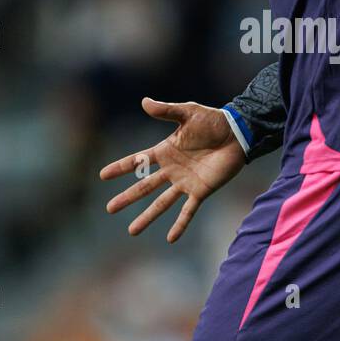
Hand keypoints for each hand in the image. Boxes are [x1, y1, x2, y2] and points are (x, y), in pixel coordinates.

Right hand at [100, 97, 246, 241]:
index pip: (137, 161)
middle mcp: (171, 170)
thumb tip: (144, 101)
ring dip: (146, 217)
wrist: (237, 133)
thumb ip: (166, 110)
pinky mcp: (201, 191)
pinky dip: (180, 225)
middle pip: (144, 187)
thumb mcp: (187, 112)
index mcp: (165, 151)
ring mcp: (185, 183)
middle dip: (127, 198)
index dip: (120, 167)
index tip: (102, 175)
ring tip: (132, 231)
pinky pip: (188, 211)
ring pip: (161, 203)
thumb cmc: (213, 120)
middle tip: (109, 208)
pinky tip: (171, 238)